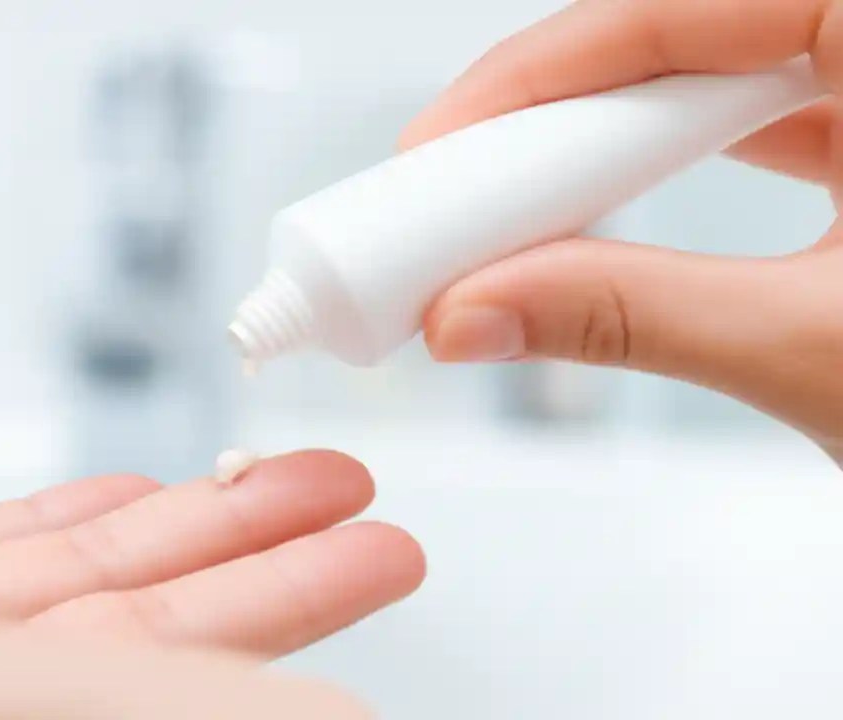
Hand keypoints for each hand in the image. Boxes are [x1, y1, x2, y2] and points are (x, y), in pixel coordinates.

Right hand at [401, 0, 842, 461]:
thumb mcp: (813, 351)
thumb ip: (640, 319)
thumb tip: (473, 312)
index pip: (679, 8)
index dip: (540, 70)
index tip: (439, 147)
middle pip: (681, 35)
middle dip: (559, 105)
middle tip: (460, 185)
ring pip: (717, 70)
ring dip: (609, 134)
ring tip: (522, 204)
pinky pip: (763, 109)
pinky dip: (675, 155)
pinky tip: (619, 198)